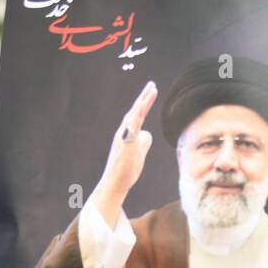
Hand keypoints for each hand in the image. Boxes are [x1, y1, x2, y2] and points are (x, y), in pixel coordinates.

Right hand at [94, 80, 157, 213]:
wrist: (115, 183)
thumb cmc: (125, 171)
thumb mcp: (139, 153)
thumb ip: (143, 142)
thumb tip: (148, 133)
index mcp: (127, 134)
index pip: (138, 115)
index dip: (145, 103)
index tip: (151, 91)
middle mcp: (123, 132)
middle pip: (135, 111)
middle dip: (144, 97)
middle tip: (152, 85)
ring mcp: (123, 137)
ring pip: (133, 116)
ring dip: (143, 102)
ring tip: (152, 90)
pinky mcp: (125, 144)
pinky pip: (131, 127)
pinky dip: (136, 116)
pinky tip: (142, 107)